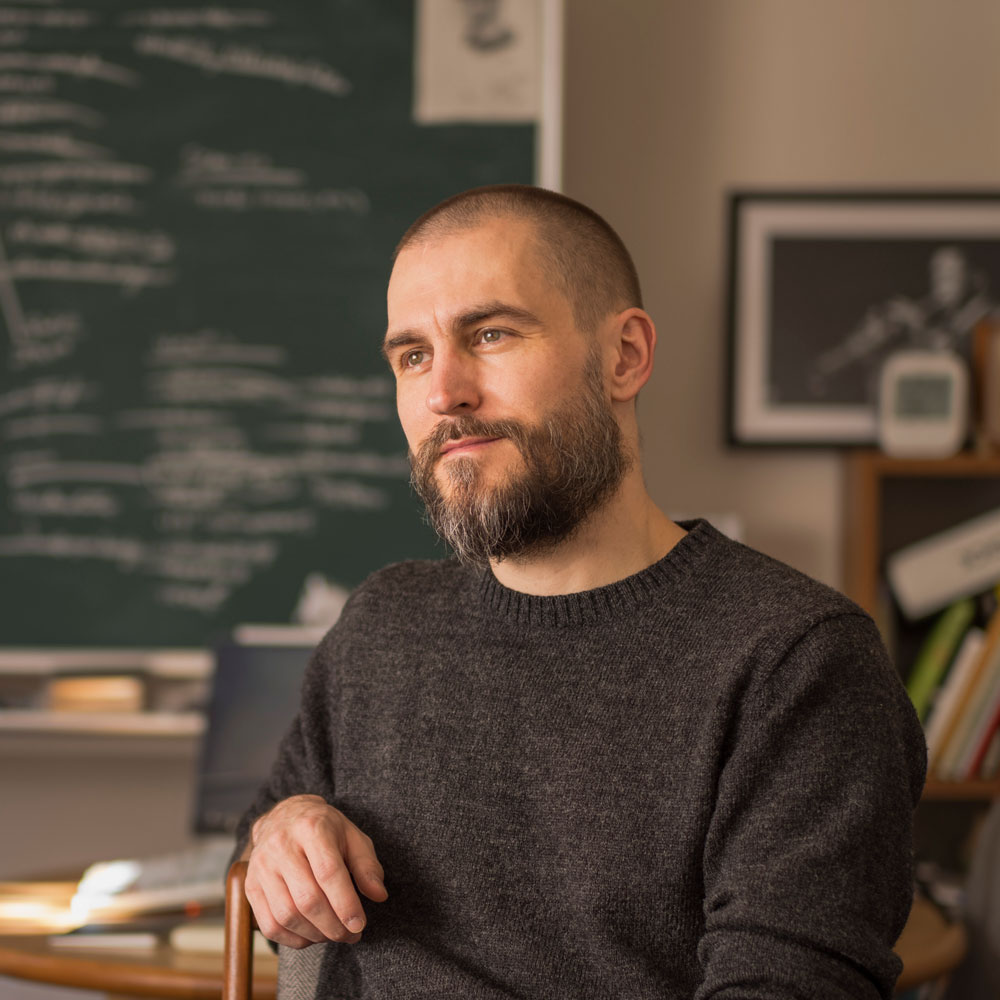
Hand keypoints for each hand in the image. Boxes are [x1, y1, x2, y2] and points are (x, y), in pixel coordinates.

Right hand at [245, 794, 387, 948]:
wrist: (284, 817)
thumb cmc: (324, 829)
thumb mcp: (351, 836)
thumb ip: (367, 865)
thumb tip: (379, 895)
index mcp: (311, 827)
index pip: (328, 872)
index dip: (345, 903)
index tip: (359, 925)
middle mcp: (281, 845)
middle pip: (307, 898)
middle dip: (333, 925)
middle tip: (351, 935)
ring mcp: (262, 866)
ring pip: (287, 915)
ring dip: (315, 935)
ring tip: (334, 934)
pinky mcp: (251, 885)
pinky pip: (270, 925)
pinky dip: (293, 939)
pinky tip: (312, 935)